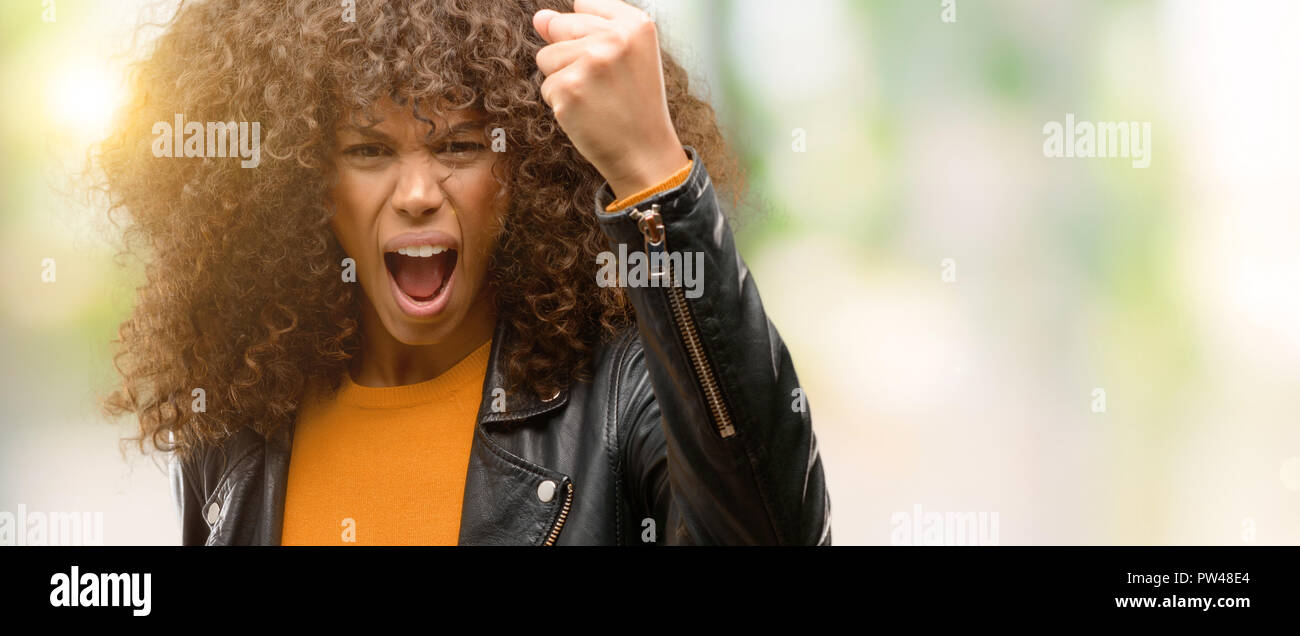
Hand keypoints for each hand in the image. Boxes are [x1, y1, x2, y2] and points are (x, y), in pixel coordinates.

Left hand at [533, 0, 689, 200]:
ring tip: (595, 99)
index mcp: (636, 24)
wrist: (645, 153)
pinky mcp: (568, 88)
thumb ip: (584, 28)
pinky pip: (546, 87)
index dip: (588, 36)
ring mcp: (590, 62)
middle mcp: (615, 37)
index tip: (610, 61)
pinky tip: (587, 114)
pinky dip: (560, 104)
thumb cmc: (634, 105)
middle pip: (560, 27)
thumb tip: (539, 17)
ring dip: (563, 80)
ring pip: (546, 57)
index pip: (582, 6)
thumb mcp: (625, 57)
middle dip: (572, 56)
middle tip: (604, 84)